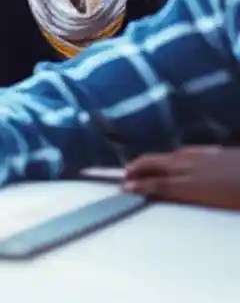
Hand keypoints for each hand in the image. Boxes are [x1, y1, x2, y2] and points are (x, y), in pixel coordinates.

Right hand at [124, 146, 239, 210]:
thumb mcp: (211, 198)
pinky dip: (174, 157)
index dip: (138, 185)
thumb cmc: (239, 191)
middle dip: (138, 168)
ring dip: (154, 161)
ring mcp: (208, 156)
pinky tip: (181, 159)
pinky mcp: (221, 153)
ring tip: (147, 168)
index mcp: (192, 182)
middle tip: (126, 177)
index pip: (157, 182)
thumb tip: (146, 190)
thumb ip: (179, 193)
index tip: (123, 188)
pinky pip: (188, 153)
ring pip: (173, 156)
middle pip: (158, 163)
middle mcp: (195, 166)